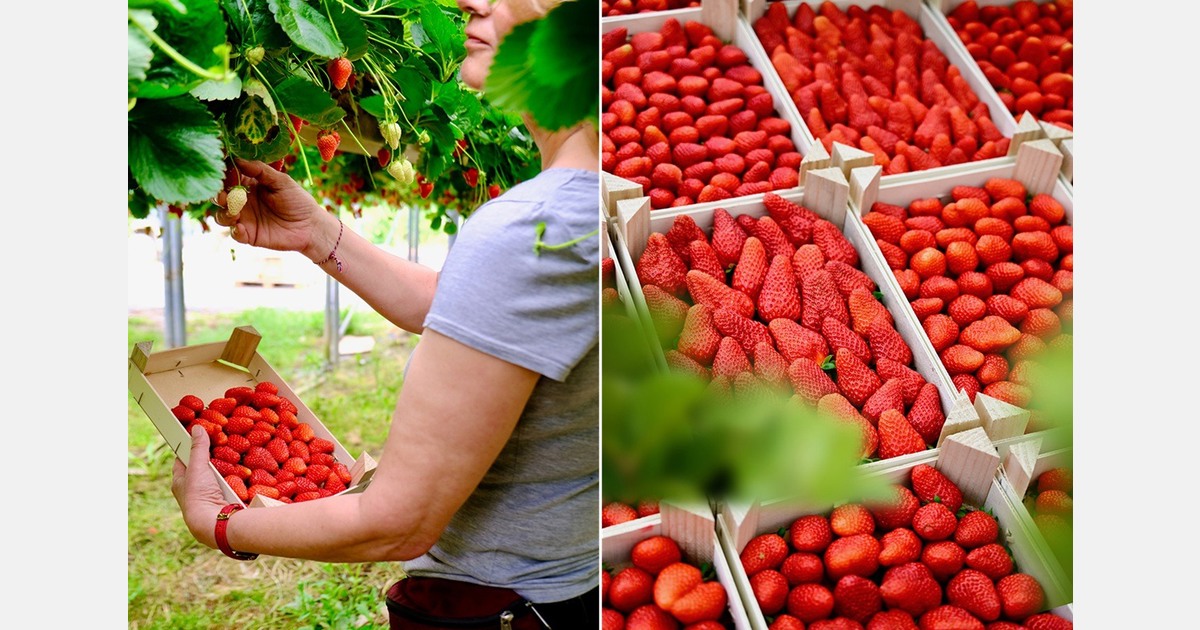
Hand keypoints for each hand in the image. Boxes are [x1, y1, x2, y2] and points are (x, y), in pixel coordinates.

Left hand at [171, 426, 228, 548]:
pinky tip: (244, 471)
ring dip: (226, 468)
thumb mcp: (197, 467)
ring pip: (217, 476)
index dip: (189, 447)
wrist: (215, 523)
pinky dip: (236, 478)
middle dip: (212, 456)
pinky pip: (230, 484)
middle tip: (222, 441)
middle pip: (202, 467)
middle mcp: (193, 490)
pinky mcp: (223, 501)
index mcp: (180, 483)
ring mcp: (209, 496)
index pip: (182, 460)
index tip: (198, 435)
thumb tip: (197, 428)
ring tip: (236, 453)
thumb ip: (198, 448)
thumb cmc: (199, 496)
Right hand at [215, 158, 334, 260]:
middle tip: (224, 195)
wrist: (311, 226)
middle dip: (218, 196)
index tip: (223, 173)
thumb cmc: (298, 201)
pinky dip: (235, 230)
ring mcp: (245, 219)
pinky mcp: (249, 235)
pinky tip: (241, 227)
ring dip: (224, 213)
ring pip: (222, 216)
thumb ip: (261, 171)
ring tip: (234, 212)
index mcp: (249, 185)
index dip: (224, 175)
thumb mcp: (281, 181)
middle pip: (220, 197)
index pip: (229, 178)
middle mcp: (243, 201)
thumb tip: (239, 159)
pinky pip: (235, 234)